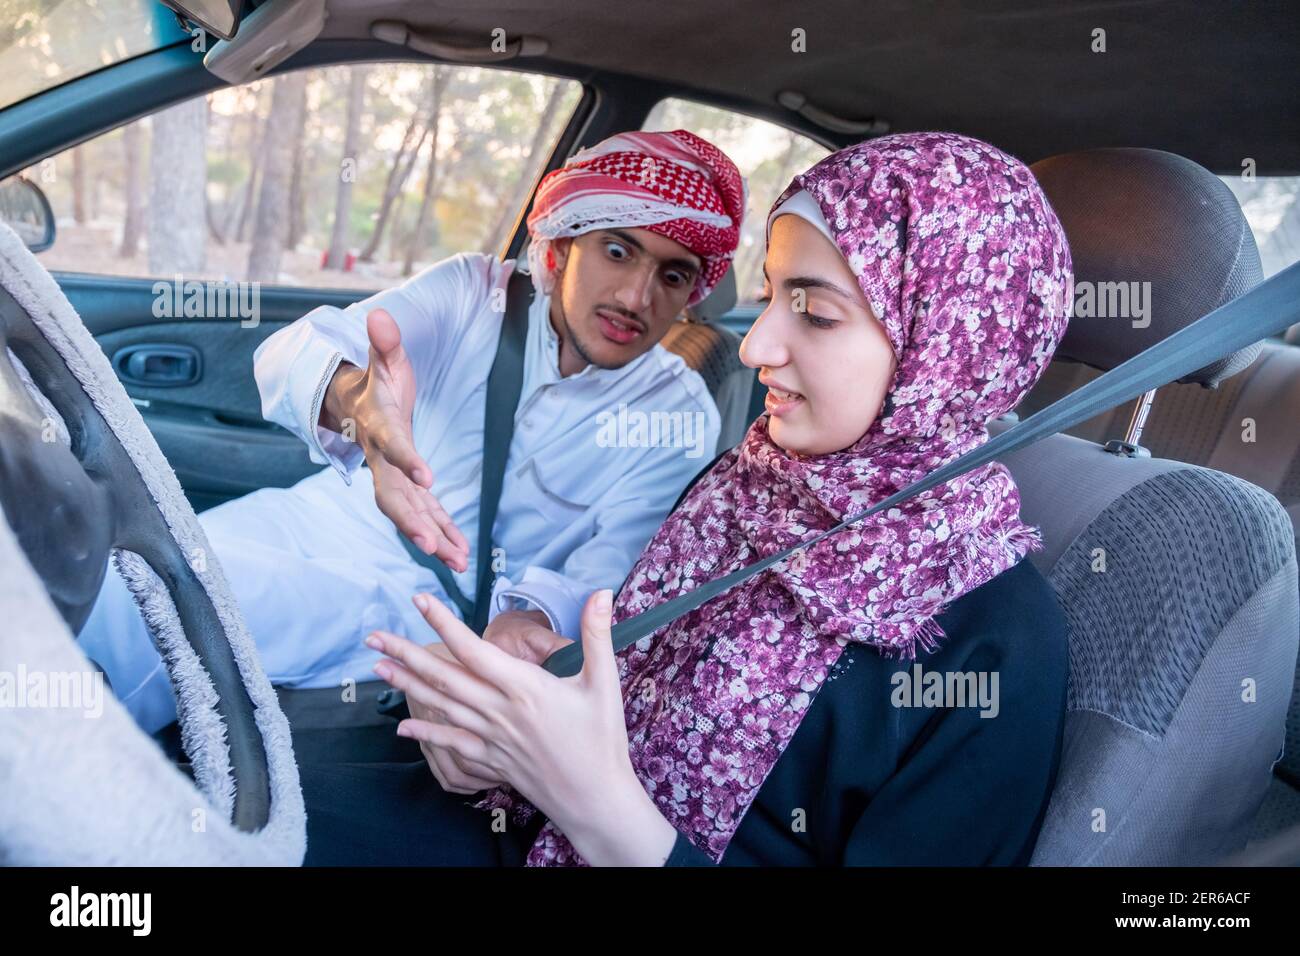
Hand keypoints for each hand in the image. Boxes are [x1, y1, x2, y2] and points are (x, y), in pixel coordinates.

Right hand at [324, 308, 468, 571]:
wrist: (360, 409)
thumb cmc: (377, 383)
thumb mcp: (384, 361)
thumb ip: (384, 344)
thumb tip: (379, 314)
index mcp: (380, 427)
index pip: (393, 446)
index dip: (407, 460)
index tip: (428, 476)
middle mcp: (382, 462)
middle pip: (393, 495)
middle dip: (412, 521)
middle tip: (431, 545)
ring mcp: (394, 479)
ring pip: (411, 514)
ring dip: (433, 538)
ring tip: (458, 563)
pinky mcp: (409, 489)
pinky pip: (425, 516)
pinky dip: (443, 535)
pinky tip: (462, 556)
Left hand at [367, 591, 677, 864]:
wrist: (594, 798)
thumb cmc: (601, 739)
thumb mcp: (604, 682)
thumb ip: (597, 635)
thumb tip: (601, 593)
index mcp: (524, 688)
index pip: (473, 649)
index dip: (443, 623)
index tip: (420, 600)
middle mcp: (500, 711)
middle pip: (444, 677)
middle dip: (407, 654)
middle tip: (374, 637)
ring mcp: (492, 738)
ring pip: (442, 707)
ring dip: (408, 686)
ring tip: (378, 668)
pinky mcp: (491, 760)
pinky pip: (451, 744)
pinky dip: (426, 734)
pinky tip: (403, 727)